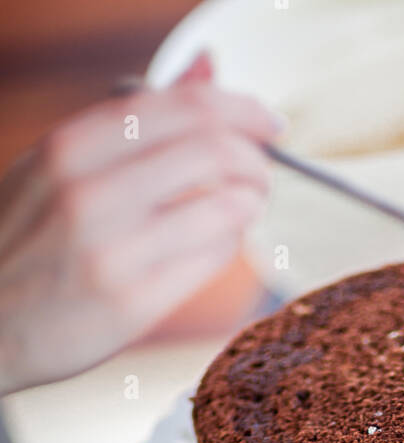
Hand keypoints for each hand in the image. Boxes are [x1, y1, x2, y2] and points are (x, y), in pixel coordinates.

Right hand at [0, 55, 278, 393]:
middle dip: (255, 160)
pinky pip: (209, 260)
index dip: (241, 109)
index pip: (182, 107)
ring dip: (250, 203)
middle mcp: (89, 193)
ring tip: (247, 206)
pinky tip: (218, 242)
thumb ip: (134, 118)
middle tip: (262, 172)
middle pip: (211, 153)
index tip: (268, 123)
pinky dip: (228, 245)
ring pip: (221, 209)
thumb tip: (206, 68)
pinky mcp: (132, 304)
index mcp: (70, 147)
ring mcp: (112, 252)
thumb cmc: (26, 239)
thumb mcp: (60, 164)